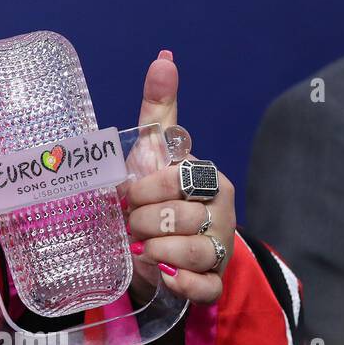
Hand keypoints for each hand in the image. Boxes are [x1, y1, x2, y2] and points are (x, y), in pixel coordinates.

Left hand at [120, 49, 235, 305]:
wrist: (153, 247)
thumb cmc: (154, 194)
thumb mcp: (152, 151)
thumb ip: (159, 108)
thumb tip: (164, 57)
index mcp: (208, 178)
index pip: (176, 179)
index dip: (141, 190)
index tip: (123, 195)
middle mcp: (220, 212)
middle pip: (179, 216)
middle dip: (142, 221)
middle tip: (128, 223)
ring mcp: (219, 247)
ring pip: (190, 250)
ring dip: (155, 250)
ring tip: (141, 247)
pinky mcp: (212, 281)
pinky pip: (203, 286)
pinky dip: (181, 283)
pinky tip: (164, 275)